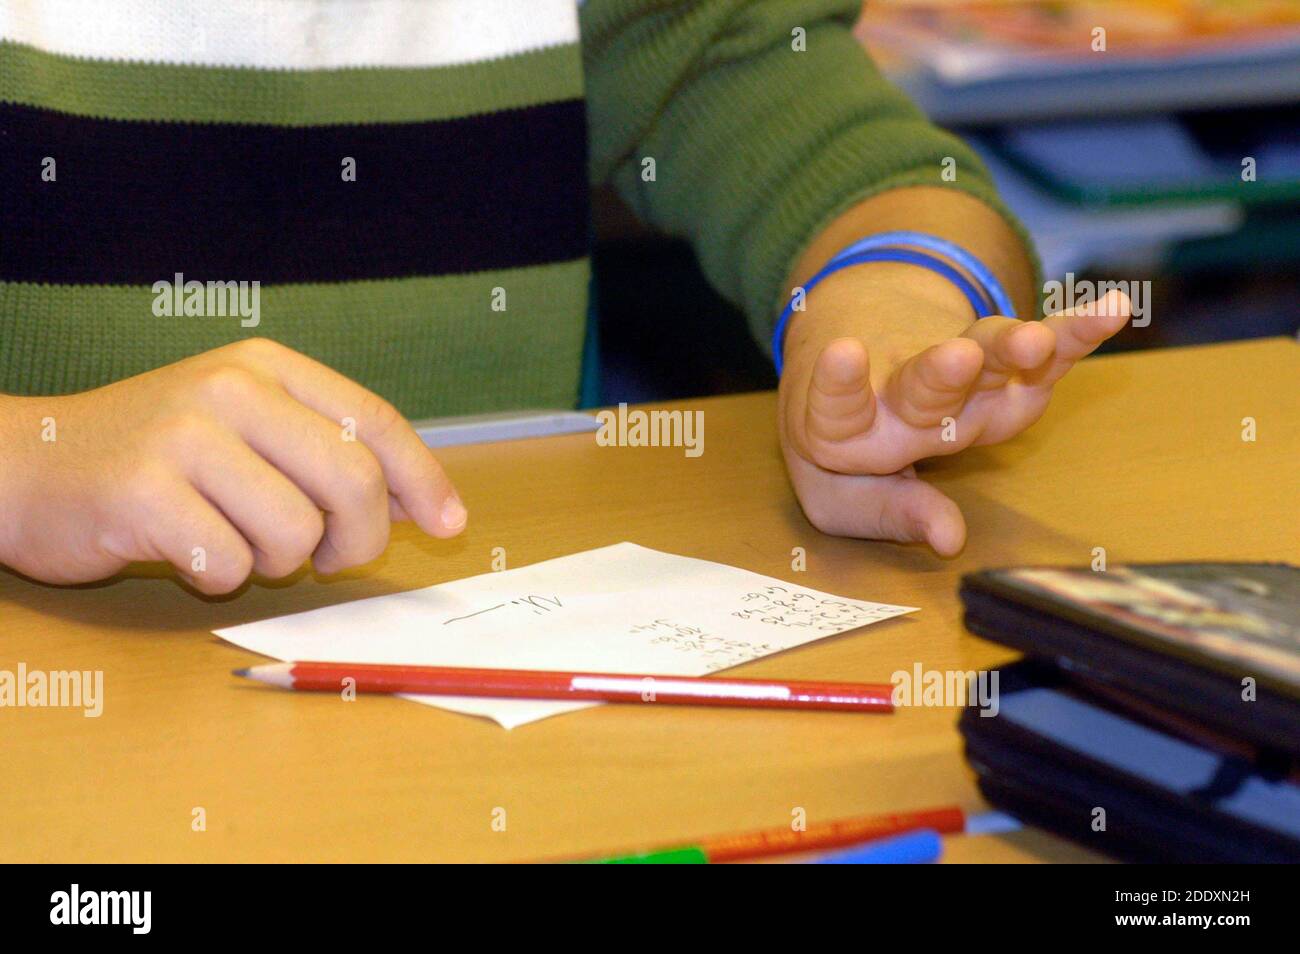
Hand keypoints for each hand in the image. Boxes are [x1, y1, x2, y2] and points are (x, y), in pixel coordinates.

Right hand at [0, 339, 465, 592]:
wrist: (28, 464)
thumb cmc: (155, 457)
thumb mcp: (243, 428)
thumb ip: (324, 453)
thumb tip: (420, 505)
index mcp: (267, 367)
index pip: (375, 423)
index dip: (424, 481)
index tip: (450, 526)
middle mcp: (231, 388)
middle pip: (353, 482)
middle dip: (360, 540)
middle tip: (332, 558)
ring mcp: (184, 435)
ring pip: (297, 534)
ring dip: (278, 563)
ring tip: (236, 542)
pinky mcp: (144, 491)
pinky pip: (231, 564)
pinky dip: (221, 578)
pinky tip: (188, 553)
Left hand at [779, 269, 1129, 554]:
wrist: (845, 363)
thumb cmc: (846, 456)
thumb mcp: (844, 498)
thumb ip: (892, 514)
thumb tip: (951, 539)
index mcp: (851, 429)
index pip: (840, 407)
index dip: (840, 383)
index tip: (843, 354)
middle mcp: (903, 395)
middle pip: (923, 384)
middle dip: (942, 373)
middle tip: (958, 358)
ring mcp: (956, 372)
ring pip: (984, 354)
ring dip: (1011, 347)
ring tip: (1035, 341)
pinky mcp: (998, 362)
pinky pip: (1043, 349)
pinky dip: (1076, 333)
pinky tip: (1114, 310)